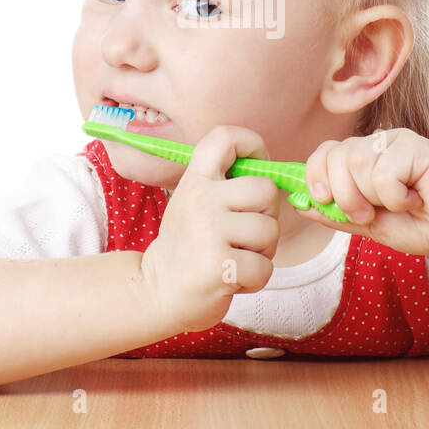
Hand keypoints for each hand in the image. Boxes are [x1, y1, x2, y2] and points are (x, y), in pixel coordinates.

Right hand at [138, 125, 280, 333]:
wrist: (157, 292)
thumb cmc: (188, 245)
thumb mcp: (195, 202)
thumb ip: (225, 184)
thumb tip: (271, 166)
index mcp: (196, 180)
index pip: (225, 137)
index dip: (252, 145)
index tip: (256, 166)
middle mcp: (201, 199)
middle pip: (266, 189)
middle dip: (266, 216)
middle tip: (244, 234)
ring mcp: (209, 232)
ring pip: (270, 231)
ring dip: (262, 252)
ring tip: (235, 258)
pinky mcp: (220, 267)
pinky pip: (265, 267)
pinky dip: (255, 279)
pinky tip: (232, 279)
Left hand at [300, 128, 428, 259]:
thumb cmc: (424, 226)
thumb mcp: (370, 226)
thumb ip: (336, 214)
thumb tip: (298, 204)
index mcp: (363, 159)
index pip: (322, 153)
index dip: (315, 177)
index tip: (324, 200)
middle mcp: (377, 145)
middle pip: (334, 157)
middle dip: (345, 196)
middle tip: (371, 213)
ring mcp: (396, 142)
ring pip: (356, 163)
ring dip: (375, 198)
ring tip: (402, 204)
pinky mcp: (415, 145)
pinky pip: (384, 172)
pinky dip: (397, 196)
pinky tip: (418, 197)